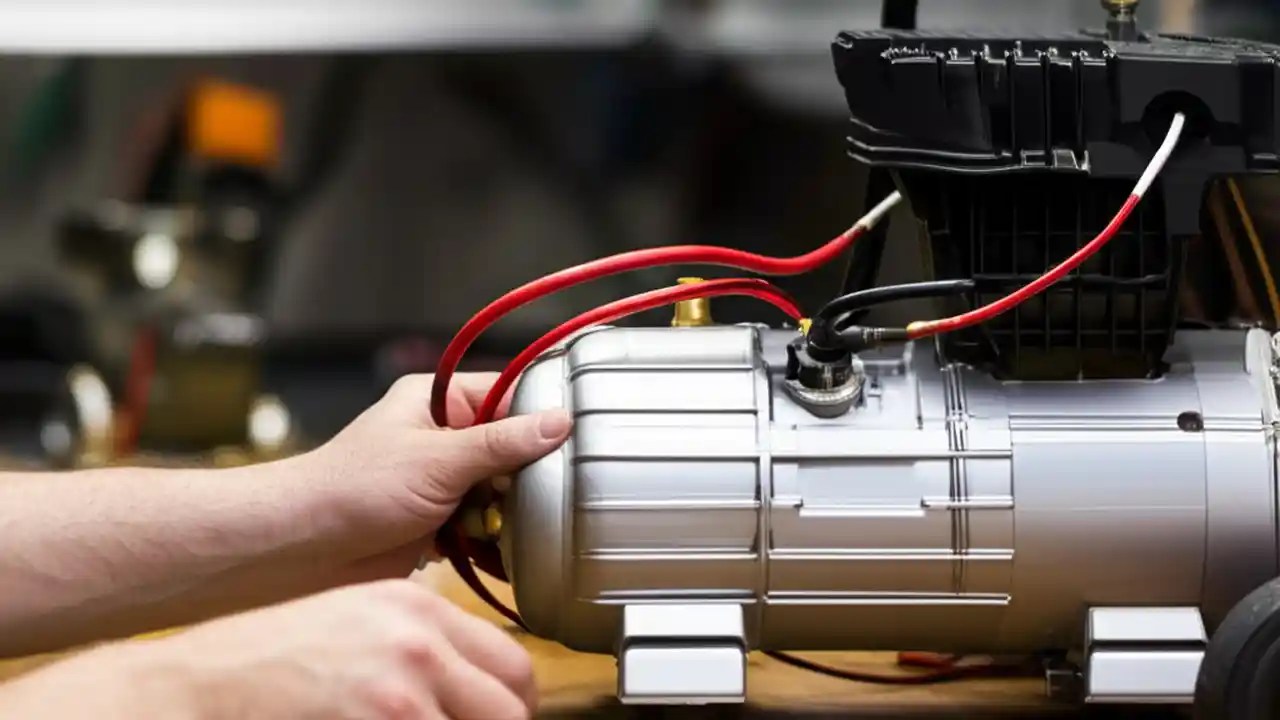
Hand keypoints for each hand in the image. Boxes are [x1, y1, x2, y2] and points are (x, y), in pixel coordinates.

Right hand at [0, 580, 535, 719]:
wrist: (199, 684)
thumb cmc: (273, 658)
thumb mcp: (359, 623)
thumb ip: (424, 648)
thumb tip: (483, 691)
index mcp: (421, 609)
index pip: (515, 665)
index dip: (516, 707)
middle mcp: (419, 644)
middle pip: (511, 710)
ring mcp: (398, 692)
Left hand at [295, 372, 570, 584]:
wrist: (305, 548)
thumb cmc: (355, 488)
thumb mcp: (439, 459)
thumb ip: (502, 444)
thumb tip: (559, 422)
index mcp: (438, 401)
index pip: (507, 393)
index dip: (543, 410)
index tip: (579, 431)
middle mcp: (442, 436)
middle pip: (511, 447)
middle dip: (531, 472)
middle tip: (557, 489)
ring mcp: (442, 481)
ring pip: (500, 490)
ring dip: (514, 511)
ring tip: (533, 525)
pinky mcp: (439, 522)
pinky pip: (483, 527)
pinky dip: (497, 541)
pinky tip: (514, 554)